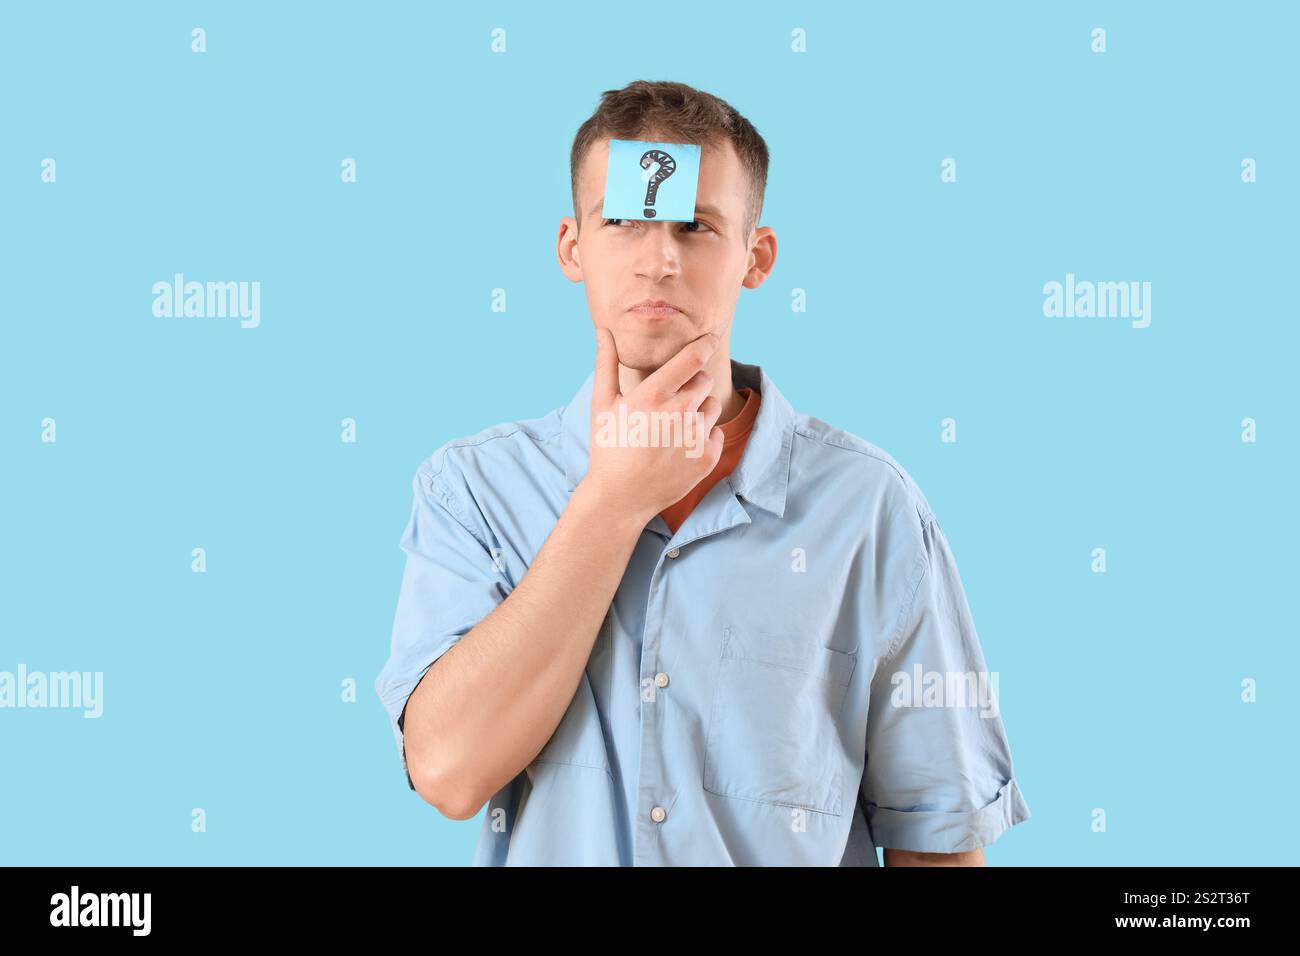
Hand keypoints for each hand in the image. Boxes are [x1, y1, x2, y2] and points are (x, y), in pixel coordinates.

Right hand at [582, 327, 725, 522]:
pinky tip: (680, 446)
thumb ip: (606, 363)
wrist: (620, 497)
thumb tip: (603, 330)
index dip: (706, 343)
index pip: (694, 357)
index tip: (711, 338)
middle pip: (705, 379)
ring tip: (674, 426)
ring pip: (713, 406)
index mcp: (654, 394)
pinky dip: (704, 435)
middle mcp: (679, 412)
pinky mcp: (707, 458)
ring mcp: (695, 437)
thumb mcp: (601, 404)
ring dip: (699, 409)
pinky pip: (716, 432)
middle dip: (693, 383)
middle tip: (672, 399)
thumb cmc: (608, 446)